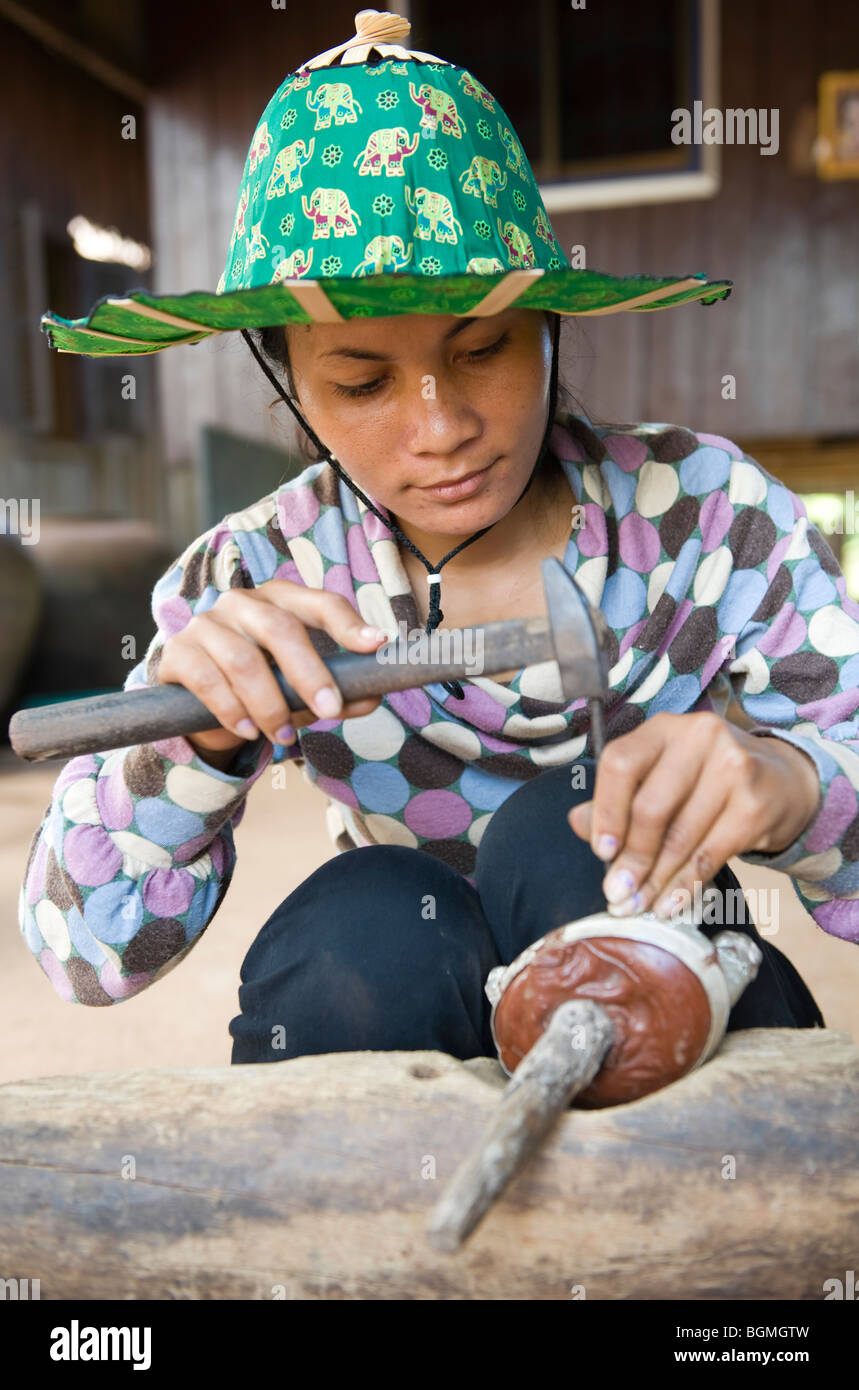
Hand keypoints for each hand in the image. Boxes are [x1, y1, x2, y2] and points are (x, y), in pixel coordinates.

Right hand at [156, 580, 388, 756]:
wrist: (199, 707)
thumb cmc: (263, 689)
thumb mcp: (303, 693)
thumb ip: (337, 694)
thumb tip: (372, 697)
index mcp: (280, 601)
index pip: (319, 602)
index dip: (348, 622)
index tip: (376, 644)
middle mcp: (242, 603)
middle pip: (280, 628)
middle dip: (309, 673)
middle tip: (330, 710)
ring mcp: (205, 624)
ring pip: (243, 660)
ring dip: (270, 705)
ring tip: (286, 737)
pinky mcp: (178, 652)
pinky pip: (207, 680)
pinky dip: (232, 710)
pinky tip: (248, 731)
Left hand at [567, 712, 821, 918]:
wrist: (783, 780)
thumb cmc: (706, 781)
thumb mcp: (660, 778)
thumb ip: (616, 799)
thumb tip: (575, 823)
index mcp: (663, 729)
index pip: (620, 764)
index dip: (606, 811)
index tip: (600, 852)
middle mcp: (698, 737)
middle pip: (651, 807)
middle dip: (631, 859)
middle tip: (617, 894)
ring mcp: (732, 767)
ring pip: (680, 837)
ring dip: (656, 880)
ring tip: (639, 906)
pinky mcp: (755, 803)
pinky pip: (710, 855)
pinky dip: (686, 885)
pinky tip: (670, 904)